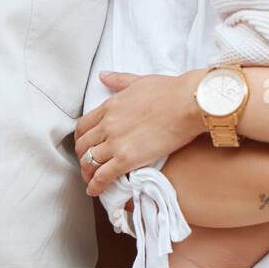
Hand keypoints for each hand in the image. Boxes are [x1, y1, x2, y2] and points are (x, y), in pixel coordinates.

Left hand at [74, 69, 206, 196]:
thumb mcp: (139, 81)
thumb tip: (103, 76)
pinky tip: (95, 191)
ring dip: (87, 173)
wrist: (187, 103)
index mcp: (110, 106)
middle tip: (87, 165)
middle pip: (83, 145)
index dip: (81, 139)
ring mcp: (115, 142)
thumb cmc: (170, 91)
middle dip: (81, 157)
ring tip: (90, 180)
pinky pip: (103, 175)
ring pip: (89, 161)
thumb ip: (119, 80)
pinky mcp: (127, 158)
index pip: (84, 126)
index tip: (84, 145)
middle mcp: (108, 124)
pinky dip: (95, 185)